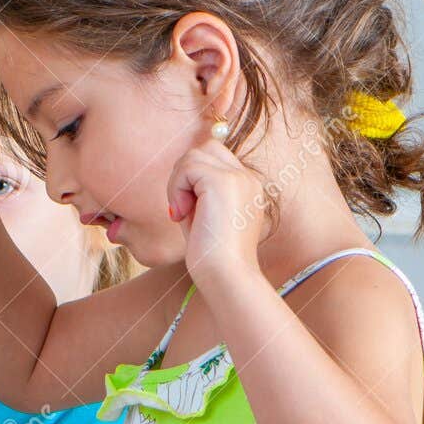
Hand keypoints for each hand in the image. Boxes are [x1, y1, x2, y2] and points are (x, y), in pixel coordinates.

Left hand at [166, 139, 266, 283]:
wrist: (226, 275)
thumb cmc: (210, 255)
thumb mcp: (203, 215)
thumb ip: (195, 190)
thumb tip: (177, 171)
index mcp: (247, 185)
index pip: (214, 156)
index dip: (191, 176)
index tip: (186, 208)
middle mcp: (247, 177)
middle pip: (204, 148)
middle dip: (183, 174)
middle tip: (181, 208)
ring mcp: (238, 177)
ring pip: (193, 155)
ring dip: (177, 183)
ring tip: (181, 213)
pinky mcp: (224, 181)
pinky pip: (187, 167)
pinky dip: (176, 189)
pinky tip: (181, 215)